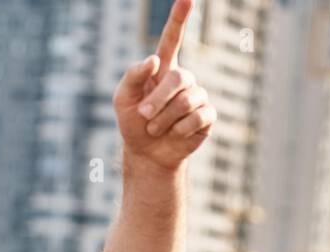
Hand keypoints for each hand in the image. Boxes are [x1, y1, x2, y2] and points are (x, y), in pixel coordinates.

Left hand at [114, 0, 214, 171]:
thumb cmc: (133, 124)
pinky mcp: (207, 116)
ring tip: (155, 128)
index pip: (172, 39)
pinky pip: (198, 117)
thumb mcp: (122, 99)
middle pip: (178, 77)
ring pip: (187, 99)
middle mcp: (183, 79)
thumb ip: (133, 76)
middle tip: (144, 116)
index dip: (179, 18)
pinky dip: (181, 129)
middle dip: (158, 99)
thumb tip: (153, 60)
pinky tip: (175, 134)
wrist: (147, 155)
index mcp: (162, 69)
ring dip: (165, 118)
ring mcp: (197, 96)